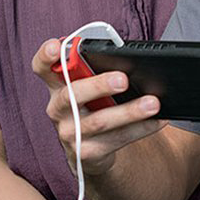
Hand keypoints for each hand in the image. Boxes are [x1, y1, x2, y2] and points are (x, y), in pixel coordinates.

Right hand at [32, 38, 165, 176]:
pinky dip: (140, 129)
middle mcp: (58, 110)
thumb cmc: (95, 109)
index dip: (45, 56)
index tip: (56, 46)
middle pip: (72, 95)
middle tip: (124, 79)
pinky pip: (116, 140)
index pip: (42, 67)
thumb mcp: (91, 92)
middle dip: (98, 85)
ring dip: (129, 111)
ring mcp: (69, 133)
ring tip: (153, 103)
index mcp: (57, 87)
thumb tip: (134, 64)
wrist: (92, 153)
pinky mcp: (86, 153)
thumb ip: (98, 75)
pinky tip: (156, 121)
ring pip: (99, 121)